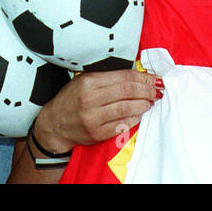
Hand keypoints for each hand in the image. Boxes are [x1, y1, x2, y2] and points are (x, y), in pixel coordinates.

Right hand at [31, 69, 159, 152]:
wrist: (54, 124)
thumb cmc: (71, 99)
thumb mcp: (84, 81)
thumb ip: (107, 78)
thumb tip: (137, 76)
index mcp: (88, 82)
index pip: (123, 77)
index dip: (143, 76)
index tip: (154, 77)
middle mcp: (91, 99)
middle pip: (128, 91)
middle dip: (147, 89)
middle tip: (157, 89)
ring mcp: (94, 118)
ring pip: (127, 108)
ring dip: (144, 104)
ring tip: (151, 100)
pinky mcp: (98, 134)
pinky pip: (123, 125)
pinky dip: (135, 118)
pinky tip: (140, 113)